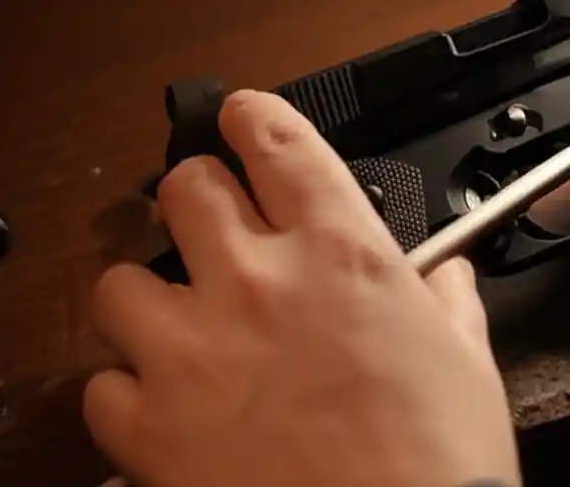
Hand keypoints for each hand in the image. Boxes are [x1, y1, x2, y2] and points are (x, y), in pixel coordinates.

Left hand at [83, 91, 519, 486]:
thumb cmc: (439, 464)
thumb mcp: (467, 364)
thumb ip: (447, 304)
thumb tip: (447, 278)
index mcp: (340, 253)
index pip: (274, 140)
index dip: (249, 116)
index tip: (239, 118)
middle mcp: (256, 282)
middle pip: (185, 187)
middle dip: (197, 197)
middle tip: (212, 227)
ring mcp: (192, 351)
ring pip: (118, 280)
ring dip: (145, 295)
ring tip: (173, 323)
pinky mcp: (148, 426)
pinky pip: (102, 385)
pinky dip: (128, 392)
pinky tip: (162, 407)